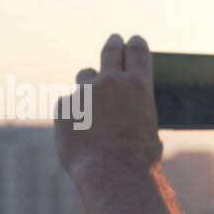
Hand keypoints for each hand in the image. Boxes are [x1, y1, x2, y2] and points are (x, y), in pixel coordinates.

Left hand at [54, 34, 162, 185]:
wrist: (111, 173)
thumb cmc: (139, 159)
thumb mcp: (150, 131)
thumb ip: (139, 113)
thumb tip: (131, 116)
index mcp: (139, 86)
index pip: (137, 52)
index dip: (136, 44)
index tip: (134, 40)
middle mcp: (110, 82)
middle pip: (110, 52)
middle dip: (114, 44)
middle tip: (115, 40)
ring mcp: (84, 93)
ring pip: (85, 77)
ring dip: (90, 85)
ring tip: (94, 104)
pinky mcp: (63, 107)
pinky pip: (70, 106)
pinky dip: (75, 115)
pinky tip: (82, 134)